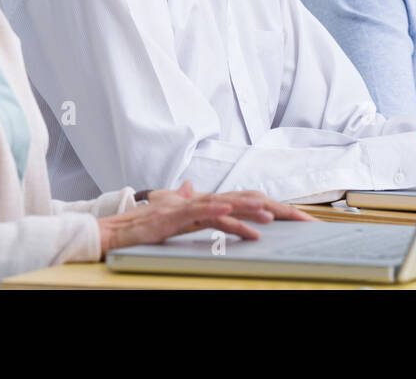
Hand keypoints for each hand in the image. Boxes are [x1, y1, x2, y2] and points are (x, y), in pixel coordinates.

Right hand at [97, 181, 313, 254]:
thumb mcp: (171, 210)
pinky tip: (230, 214)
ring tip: (271, 218)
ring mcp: (188, 208)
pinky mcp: (174, 217)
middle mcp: (201, 202)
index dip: (270, 207)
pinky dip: (216, 213)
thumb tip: (190, 186)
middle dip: (273, 210)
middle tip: (298, 219)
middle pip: (243, 202)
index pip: (245, 202)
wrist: (117, 228)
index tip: (294, 217)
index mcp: (206, 203)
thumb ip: (184, 198)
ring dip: (248, 212)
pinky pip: (199, 214)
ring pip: (225, 207)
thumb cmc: (145, 222)